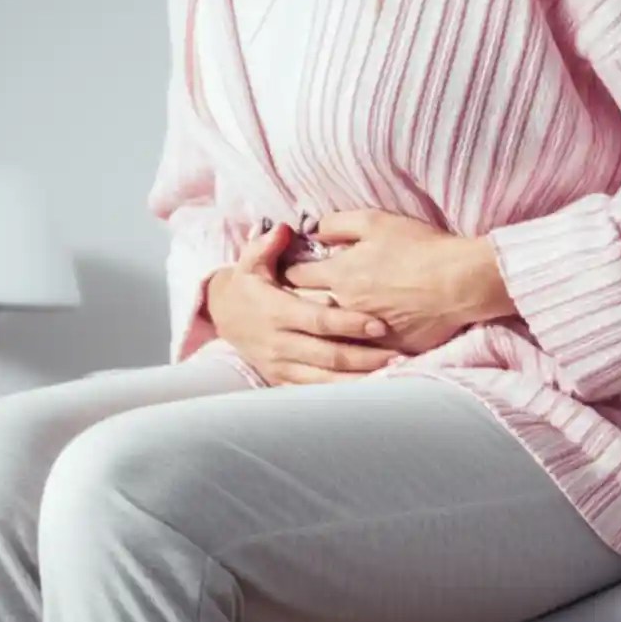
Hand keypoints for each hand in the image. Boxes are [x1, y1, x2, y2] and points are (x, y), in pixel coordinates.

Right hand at [205, 221, 404, 385]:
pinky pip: (314, 391)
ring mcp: (279, 365)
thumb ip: (266, 245)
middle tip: (398, 355)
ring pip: (324, 379)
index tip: (380, 324)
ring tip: (391, 373)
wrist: (221, 316)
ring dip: (359, 379)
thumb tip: (282, 230)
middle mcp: (279, 343)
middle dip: (365, 357)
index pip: (318, 320)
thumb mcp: (249, 262)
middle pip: (328, 355)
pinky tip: (368, 387)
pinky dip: (341, 392)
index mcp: (276, 312)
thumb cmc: (247, 285)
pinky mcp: (280, 380)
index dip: (349, 324)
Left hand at [281, 210, 515, 354]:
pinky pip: (359, 354)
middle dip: (297, 303)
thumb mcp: (376, 221)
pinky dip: (352, 349)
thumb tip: (315, 230)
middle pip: (305, 309)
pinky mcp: (386, 350)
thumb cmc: (420, 248)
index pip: (295, 276)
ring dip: (322, 331)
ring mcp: (364, 332)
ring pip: (328, 336)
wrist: (461, 282)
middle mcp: (345, 306)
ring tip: (319, 325)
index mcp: (340, 274)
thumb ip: (339, 223)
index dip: (290, 272)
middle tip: (296, 300)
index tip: (292, 272)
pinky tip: (351, 345)